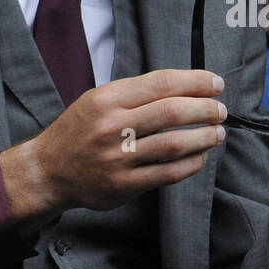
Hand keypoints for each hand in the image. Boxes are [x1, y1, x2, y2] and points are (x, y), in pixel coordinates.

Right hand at [0, 69, 226, 226]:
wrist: (47, 170)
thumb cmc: (80, 130)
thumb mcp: (99, 99)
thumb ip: (137, 93)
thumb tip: (187, 86)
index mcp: (108, 98)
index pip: (162, 83)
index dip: (196, 82)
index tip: (216, 84)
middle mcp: (113, 126)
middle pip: (173, 112)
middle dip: (206, 109)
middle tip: (220, 111)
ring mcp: (118, 157)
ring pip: (175, 143)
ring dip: (204, 137)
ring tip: (217, 133)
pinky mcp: (123, 185)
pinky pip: (168, 174)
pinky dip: (191, 164)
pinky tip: (200, 157)